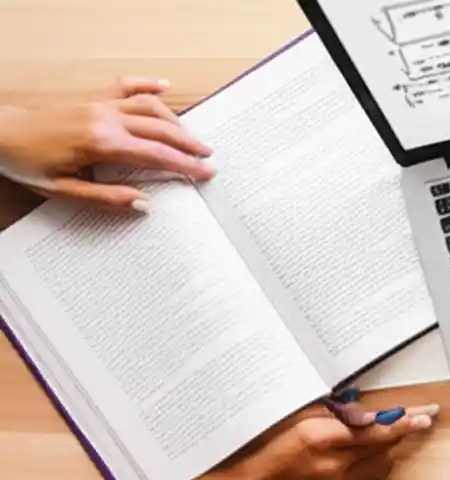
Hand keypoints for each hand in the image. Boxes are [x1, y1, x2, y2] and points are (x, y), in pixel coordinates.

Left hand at [0, 77, 213, 211]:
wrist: (0, 134)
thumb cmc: (27, 163)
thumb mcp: (65, 191)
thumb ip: (107, 198)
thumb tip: (144, 204)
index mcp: (102, 143)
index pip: (156, 155)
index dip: (185, 165)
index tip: (205, 173)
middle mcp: (106, 119)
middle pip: (161, 129)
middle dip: (189, 144)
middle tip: (209, 157)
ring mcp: (100, 105)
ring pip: (150, 107)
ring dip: (176, 122)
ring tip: (192, 137)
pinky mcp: (92, 99)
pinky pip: (126, 86)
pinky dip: (148, 85)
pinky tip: (165, 87)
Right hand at [207, 402, 439, 479]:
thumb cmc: (264, 444)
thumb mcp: (296, 417)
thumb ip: (334, 413)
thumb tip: (367, 413)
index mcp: (320, 437)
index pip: (373, 429)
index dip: (402, 421)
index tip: (424, 414)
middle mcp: (334, 463)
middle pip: (383, 446)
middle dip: (405, 430)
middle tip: (426, 417)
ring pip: (380, 461)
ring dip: (393, 444)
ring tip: (406, 428)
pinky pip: (369, 474)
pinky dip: (379, 460)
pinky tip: (381, 450)